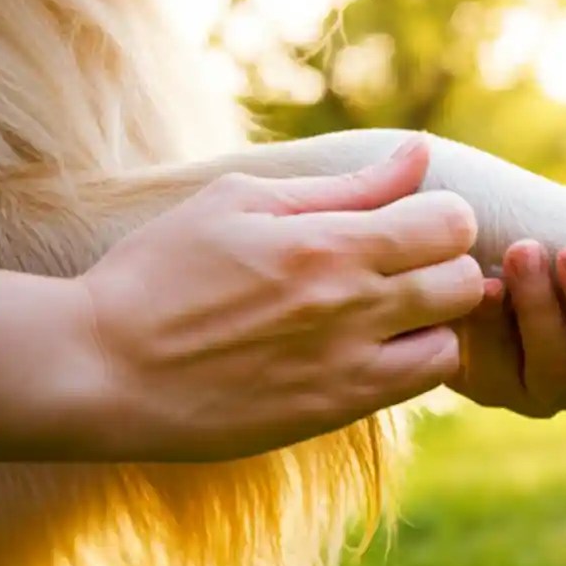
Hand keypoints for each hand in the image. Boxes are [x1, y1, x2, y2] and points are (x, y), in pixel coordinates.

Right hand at [72, 139, 482, 460]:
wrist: (100, 368)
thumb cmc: (161, 271)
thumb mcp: (243, 201)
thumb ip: (347, 183)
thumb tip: (420, 153)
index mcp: (329, 244)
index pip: (452, 223)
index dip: (441, 215)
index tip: (409, 220)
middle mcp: (351, 307)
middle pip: (464, 281)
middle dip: (444, 264)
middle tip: (402, 265)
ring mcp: (348, 367)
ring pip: (452, 340)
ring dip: (435, 320)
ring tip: (391, 311)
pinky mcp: (335, 411)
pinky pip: (419, 386)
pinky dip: (412, 363)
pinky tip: (373, 348)